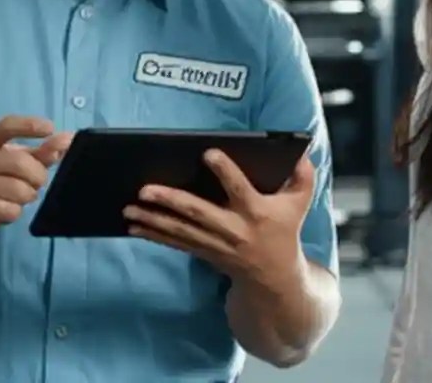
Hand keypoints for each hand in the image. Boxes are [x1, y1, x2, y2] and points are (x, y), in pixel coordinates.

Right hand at [0, 115, 71, 242]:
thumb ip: (42, 152)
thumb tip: (66, 140)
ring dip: (27, 196)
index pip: (6, 125)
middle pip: (20, 162)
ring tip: (20, 198)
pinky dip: (15, 212)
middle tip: (36, 184)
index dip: (28, 125)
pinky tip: (7, 211)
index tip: (49, 128)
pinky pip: (6, 209)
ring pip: (16, 189)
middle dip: (38, 176)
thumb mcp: (18, 163)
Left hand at [124, 149, 315, 284]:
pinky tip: (133, 226)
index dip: (226, 171)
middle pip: (199, 213)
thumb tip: (300, 150)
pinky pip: (175, 242)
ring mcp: (216, 244)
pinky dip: (153, 234)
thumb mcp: (300, 203)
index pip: (240, 189)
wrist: (275, 280)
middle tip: (144, 189)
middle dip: (171, 201)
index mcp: (257, 212)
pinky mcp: (204, 252)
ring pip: (180, 230)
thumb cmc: (285, 231)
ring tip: (128, 209)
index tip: (208, 152)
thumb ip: (303, 176)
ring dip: (152, 220)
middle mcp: (234, 229)